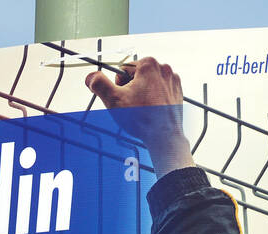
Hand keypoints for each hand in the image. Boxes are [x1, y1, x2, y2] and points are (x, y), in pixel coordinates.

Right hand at [85, 57, 194, 177]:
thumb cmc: (140, 118)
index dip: (118, 86)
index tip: (123, 98)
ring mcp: (173, 80)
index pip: (123, 70)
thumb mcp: (113, 100)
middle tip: (132, 106)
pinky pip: (160, 92)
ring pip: (149, 84)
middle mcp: (163, 68)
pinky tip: (152, 111)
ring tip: (143, 110)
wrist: (163, 135)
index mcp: (148, 64)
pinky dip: (154, 100)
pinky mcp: (177, 92)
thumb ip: (99, 85)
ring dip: (142, 94)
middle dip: (131, 89)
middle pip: (137, 76)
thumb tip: (90, 77)